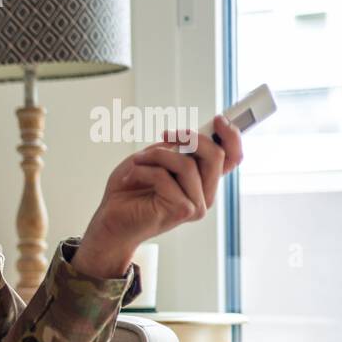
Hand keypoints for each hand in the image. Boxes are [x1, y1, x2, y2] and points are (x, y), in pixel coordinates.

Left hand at [73, 115, 244, 278]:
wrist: (109, 221)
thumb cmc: (128, 191)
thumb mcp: (153, 160)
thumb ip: (175, 149)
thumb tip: (190, 135)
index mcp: (202, 182)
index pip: (231, 159)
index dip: (232, 137)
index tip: (218, 120)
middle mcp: (204, 195)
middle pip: (216, 156)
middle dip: (190, 138)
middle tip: (167, 134)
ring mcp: (195, 205)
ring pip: (188, 165)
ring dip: (157, 155)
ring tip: (138, 161)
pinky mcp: (181, 210)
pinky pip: (165, 177)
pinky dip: (143, 170)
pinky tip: (129, 178)